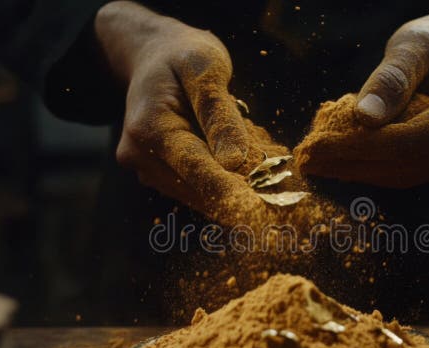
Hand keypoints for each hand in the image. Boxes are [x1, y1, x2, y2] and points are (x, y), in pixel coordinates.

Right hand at [95, 1, 263, 221]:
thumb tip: (233, 162)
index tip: (264, 211)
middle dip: (242, 196)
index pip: (197, 168)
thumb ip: (219, 113)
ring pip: (201, 195)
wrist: (153, 57)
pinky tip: (254, 180)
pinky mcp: (161, 176)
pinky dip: (227, 186)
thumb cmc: (182, 56)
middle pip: (199, 189)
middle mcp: (140, 157)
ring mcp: (147, 170)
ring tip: (275, 189)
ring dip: (237, 194)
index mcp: (149, 128)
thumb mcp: (205, 68)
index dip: (232, 192)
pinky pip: (199, 189)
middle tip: (288, 206)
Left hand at [298, 3, 428, 187]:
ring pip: (406, 174)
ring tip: (317, 162)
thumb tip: (363, 118)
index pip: (412, 142)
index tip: (320, 145)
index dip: (364, 147)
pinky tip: (341, 161)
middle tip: (307, 158)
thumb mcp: (416, 43)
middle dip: (354, 163)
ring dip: (359, 170)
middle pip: (407, 164)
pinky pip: (410, 171)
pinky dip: (374, 166)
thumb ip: (391, 78)